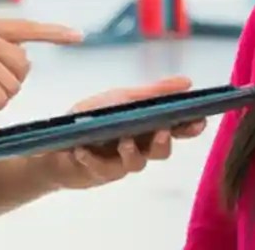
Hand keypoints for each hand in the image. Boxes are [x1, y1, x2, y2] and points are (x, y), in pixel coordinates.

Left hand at [34, 76, 208, 190]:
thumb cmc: (91, 117)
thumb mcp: (120, 98)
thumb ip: (152, 93)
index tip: (200, 121)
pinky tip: (82, 150)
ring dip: (131, 151)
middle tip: (161, 131)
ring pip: (138, 163)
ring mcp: (121, 162)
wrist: (54, 141)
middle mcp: (139, 145)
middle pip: (162, 150)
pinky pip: (103, 168)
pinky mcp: (101, 173)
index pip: (176, 127)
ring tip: (122, 140)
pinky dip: (93, 158)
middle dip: (164, 142)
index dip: (190, 126)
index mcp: (147, 125)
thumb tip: (187, 82)